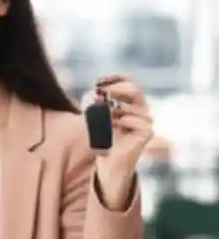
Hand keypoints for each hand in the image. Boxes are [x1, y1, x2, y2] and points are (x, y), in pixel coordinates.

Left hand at [90, 75, 154, 208]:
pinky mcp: (147, 131)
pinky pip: (132, 120)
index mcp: (130, 101)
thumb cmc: (100, 136)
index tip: (99, 80)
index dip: (116, 78)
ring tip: (105, 123)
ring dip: (113, 112)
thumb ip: (93, 102)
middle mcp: (141, 108)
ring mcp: (146, 120)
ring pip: (130, 106)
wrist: (108, 160)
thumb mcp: (92, 115)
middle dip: (116, 90)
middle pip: (134, 89)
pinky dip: (120, 122)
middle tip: (102, 94)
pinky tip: (115, 130)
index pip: (129, 81)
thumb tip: (96, 93)